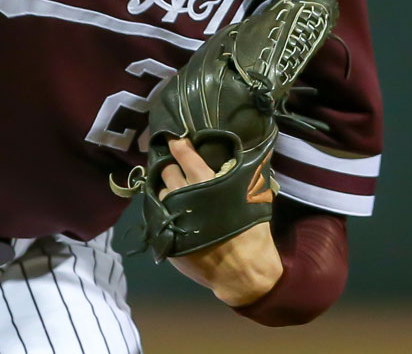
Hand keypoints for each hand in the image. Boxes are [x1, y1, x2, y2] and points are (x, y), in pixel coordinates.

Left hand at [157, 137, 283, 304]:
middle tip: (175, 166)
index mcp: (205, 183)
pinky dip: (163, 210)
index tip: (174, 138)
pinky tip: (171, 211)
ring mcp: (172, 217)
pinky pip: (158, 216)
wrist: (243, 273)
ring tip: (173, 191)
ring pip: (160, 193)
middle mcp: (183, 196)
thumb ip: (240, 174)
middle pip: (167, 171)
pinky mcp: (166, 236)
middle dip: (170, 166)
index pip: (184, 155)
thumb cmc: (252, 234)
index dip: (178, 145)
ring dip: (166, 190)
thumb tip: (237, 156)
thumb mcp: (253, 197)